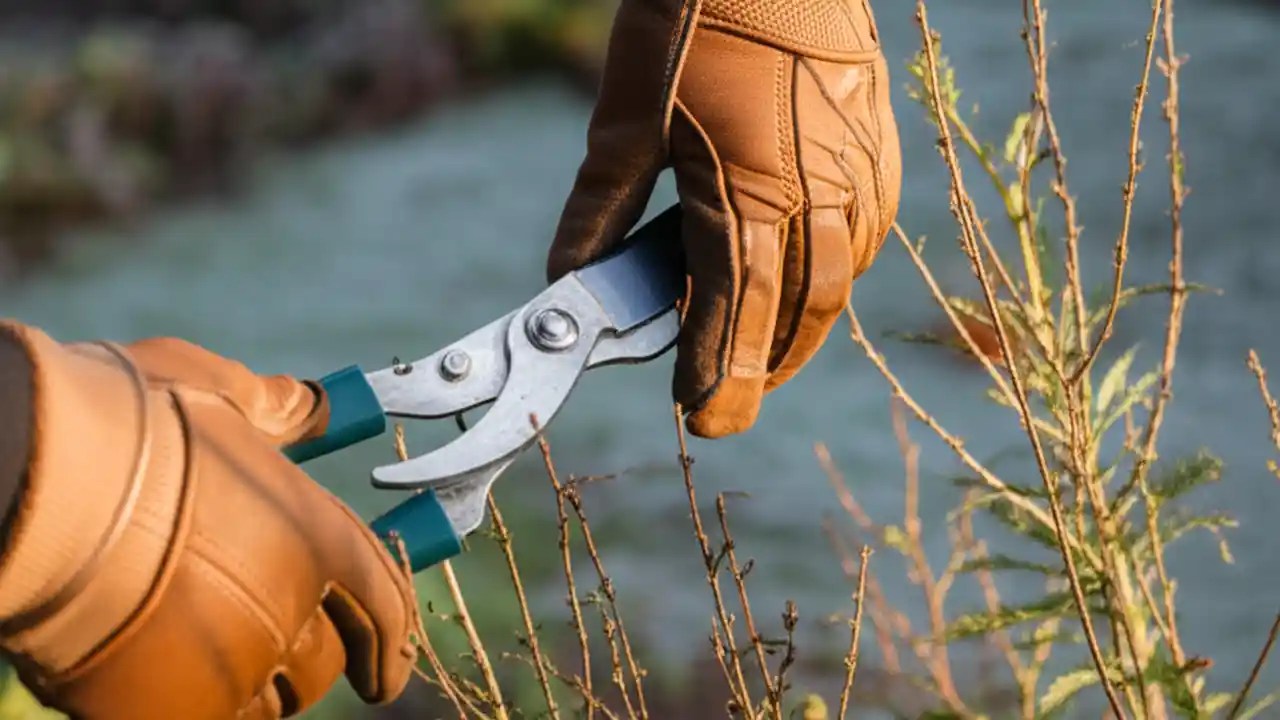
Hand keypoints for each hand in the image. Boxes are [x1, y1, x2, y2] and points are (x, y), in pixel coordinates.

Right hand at [0, 321, 415, 719]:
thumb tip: (321, 406)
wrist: (31, 478)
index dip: (396, 642)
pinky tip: (176, 679)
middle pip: (324, 660)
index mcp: (315, 536)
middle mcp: (286, 608)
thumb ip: (279, 410)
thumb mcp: (216, 392)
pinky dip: (203, 704)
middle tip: (278, 635)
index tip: (391, 672)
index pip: (384, 604)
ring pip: (270, 700)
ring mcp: (225, 665)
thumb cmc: (122, 421)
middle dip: (313, 652)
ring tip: (221, 653)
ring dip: (261, 683)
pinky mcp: (162, 708)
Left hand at [548, 0, 901, 437]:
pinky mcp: (880, 146)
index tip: (701, 419)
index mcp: (750, 191)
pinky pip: (865, 234)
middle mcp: (818, 192)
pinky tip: (805, 279)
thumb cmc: (690, 18)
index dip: (717, 374)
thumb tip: (566, 277)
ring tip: (760, 356)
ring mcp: (859, 170)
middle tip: (725, 404)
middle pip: (797, 314)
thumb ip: (600, 206)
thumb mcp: (626, 116)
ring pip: (839, 281)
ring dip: (798, 329)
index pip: (735, 312)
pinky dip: (833, 274)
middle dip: (760, 369)